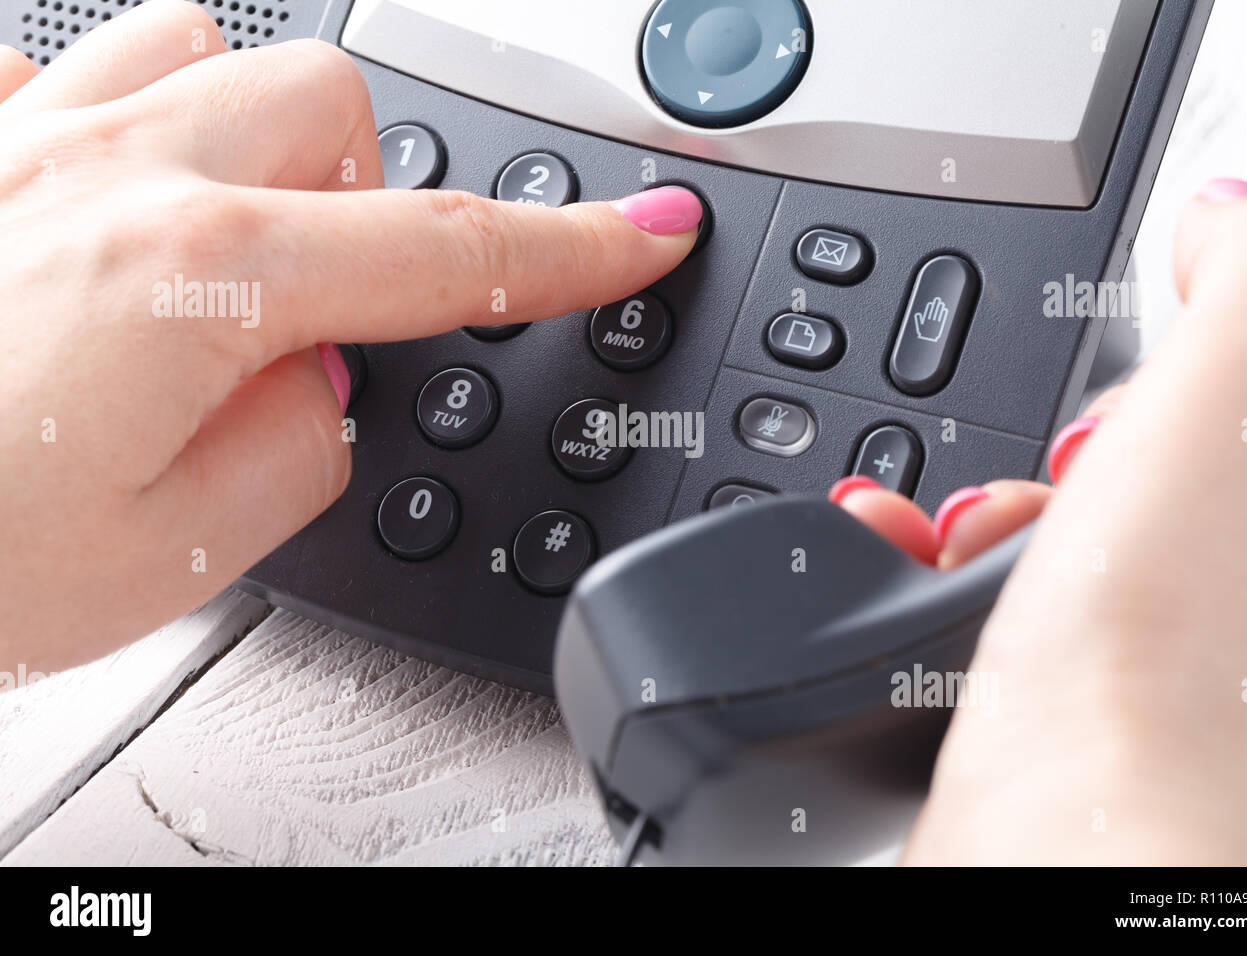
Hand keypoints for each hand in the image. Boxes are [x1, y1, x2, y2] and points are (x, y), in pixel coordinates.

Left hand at [0, 1, 700, 674]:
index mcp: (204, 286)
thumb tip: (319, 379)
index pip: (447, 254)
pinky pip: (62, 61)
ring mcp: (20, 141)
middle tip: (318, 301)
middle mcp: (115, 180)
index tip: (648, 232)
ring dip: (248, 137)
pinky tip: (95, 204)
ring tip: (215, 244)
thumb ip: (303, 443)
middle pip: (330, 99)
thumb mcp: (184, 554)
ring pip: (204, 43)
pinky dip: (119, 119)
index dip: (571, 249)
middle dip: (362, 194)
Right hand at [833, 178, 1246, 862]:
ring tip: (957, 536)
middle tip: (1059, 476)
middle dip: (1076, 456)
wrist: (1066, 846)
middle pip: (1152, 482)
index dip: (1186, 381)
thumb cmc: (1166, 665)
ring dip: (989, 520)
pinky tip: (915, 577)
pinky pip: (1007, 620)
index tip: (1137, 397)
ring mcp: (1169, 681)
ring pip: (1069, 551)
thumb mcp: (1239, 389)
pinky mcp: (1071, 728)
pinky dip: (946, 585)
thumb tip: (1233, 217)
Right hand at [912, 295, 948, 341]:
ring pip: (938, 313)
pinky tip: (944, 310)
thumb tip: (917, 314)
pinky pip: (942, 318)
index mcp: (925, 320)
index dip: (930, 306)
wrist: (929, 343)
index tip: (931, 302)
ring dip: (940, 307)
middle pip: (934, 310)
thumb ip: (918, 320)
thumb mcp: (918, 328)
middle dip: (936, 304)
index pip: (928, 311)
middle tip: (937, 299)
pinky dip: (943, 314)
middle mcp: (931, 320)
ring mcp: (936, 323)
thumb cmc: (923, 336)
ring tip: (941, 303)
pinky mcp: (941, 325)